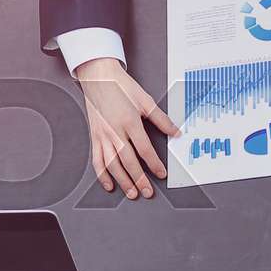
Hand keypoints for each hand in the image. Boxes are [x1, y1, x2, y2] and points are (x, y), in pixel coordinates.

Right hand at [73, 58, 178, 199]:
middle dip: (139, 179)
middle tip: (147, 192)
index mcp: (129, 121)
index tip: (161, 174)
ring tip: (131, 193)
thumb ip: (161, 119)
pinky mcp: (94, 137)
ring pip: (112, 164)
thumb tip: (176, 132)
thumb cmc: (121, 87)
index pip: (144, 149)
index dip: (154, 164)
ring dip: (122, 181)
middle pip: (128, 161)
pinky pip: (97, 159)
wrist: (98, 77)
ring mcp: (103, 135)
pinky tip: (109, 184)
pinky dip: (102, 174)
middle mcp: (114, 131)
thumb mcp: (146, 100)